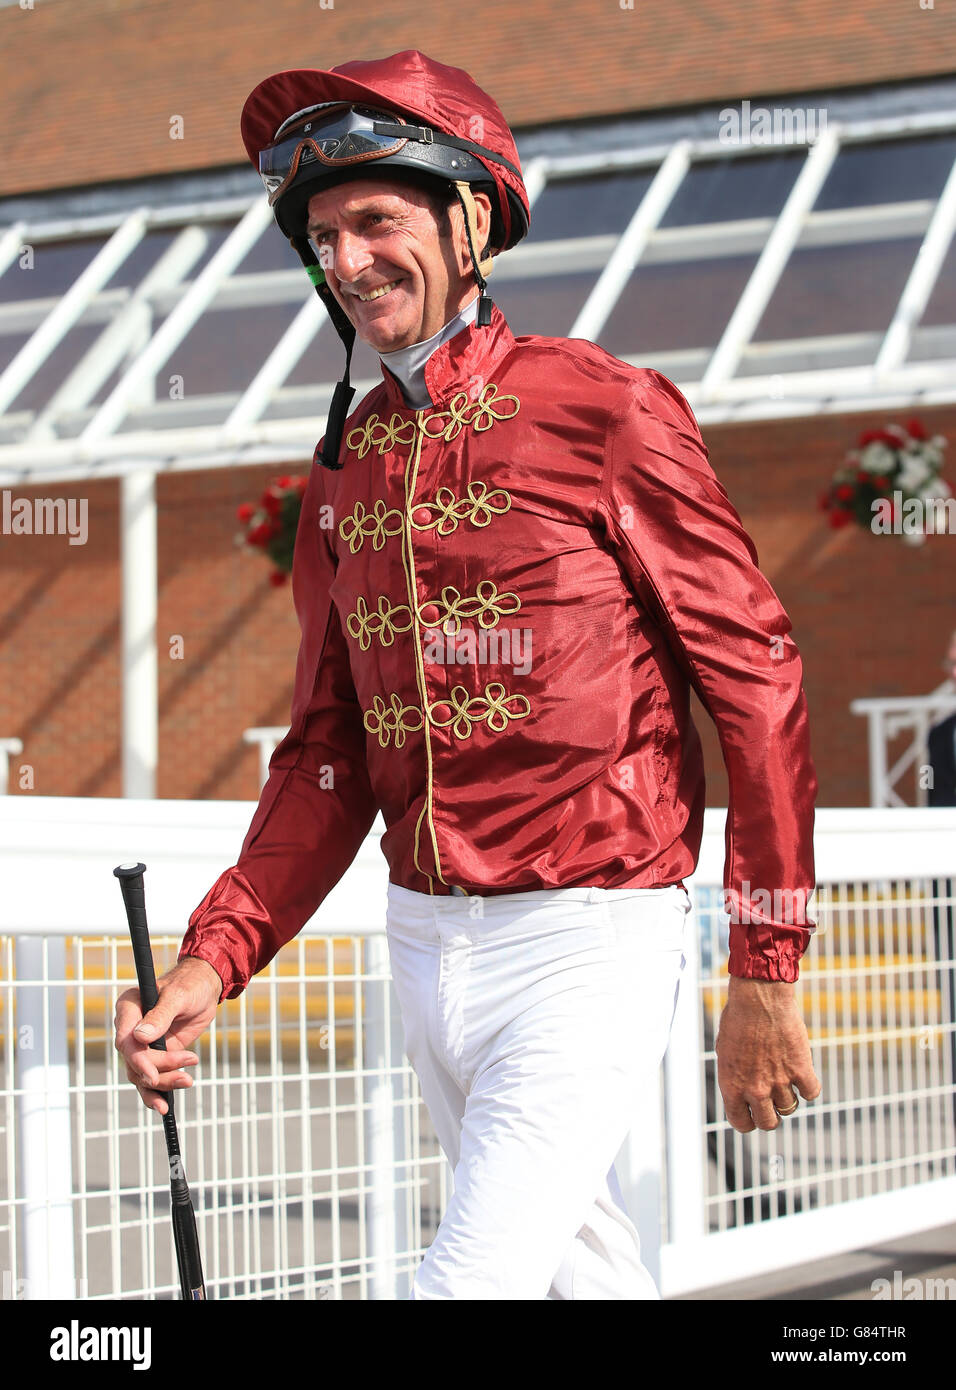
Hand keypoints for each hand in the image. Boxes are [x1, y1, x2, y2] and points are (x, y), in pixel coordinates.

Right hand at [114, 956, 222, 1114]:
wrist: (205, 988)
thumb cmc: (190, 985)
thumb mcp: (178, 996)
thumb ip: (160, 1016)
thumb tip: (141, 1037)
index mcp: (128, 1009)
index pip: (125, 1041)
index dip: (138, 1061)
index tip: (153, 1076)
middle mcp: (130, 1029)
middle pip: (135, 1062)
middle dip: (159, 1072)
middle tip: (185, 1077)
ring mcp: (142, 1045)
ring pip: (141, 1074)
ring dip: (163, 1084)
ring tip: (187, 1081)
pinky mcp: (155, 1056)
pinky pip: (151, 1078)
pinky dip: (158, 1092)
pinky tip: (166, 1105)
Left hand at [715, 976, 820, 1132]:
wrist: (759, 997)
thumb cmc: (739, 1018)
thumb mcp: (726, 1051)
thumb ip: (734, 1076)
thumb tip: (743, 1092)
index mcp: (732, 1086)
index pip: (741, 1123)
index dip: (748, 1120)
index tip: (753, 1112)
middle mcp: (755, 1089)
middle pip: (769, 1123)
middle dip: (770, 1115)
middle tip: (772, 1100)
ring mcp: (779, 1081)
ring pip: (789, 1108)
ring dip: (788, 1096)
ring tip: (784, 1075)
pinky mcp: (801, 1069)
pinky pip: (811, 1093)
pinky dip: (809, 1085)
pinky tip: (802, 1071)